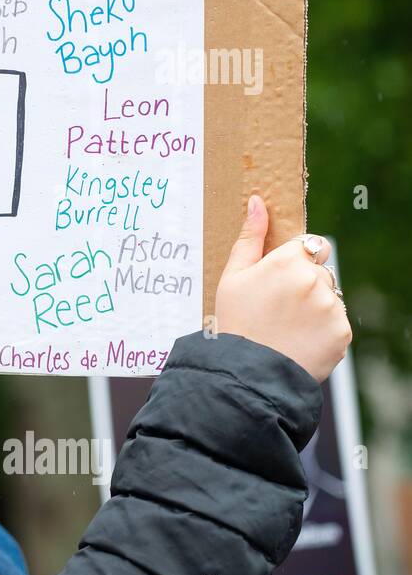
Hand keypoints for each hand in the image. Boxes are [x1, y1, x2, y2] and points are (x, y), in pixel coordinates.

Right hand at [214, 194, 351, 381]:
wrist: (248, 372)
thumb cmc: (236, 321)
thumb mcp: (233, 276)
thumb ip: (250, 237)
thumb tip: (257, 202)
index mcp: (287, 261)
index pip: (309, 244)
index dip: (294, 260)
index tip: (279, 279)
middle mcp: (314, 280)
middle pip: (320, 270)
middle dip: (305, 283)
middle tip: (278, 307)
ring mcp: (331, 306)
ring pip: (330, 297)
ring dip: (315, 306)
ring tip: (287, 326)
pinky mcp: (342, 331)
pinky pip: (336, 322)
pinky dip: (322, 330)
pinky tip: (299, 339)